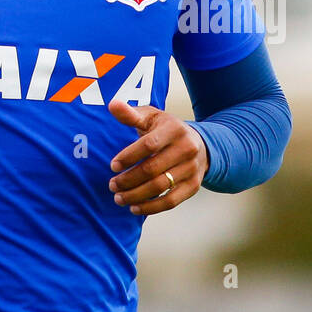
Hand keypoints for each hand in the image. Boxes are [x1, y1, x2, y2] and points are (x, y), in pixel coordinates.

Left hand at [107, 99, 207, 215]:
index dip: (129, 156)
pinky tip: (134, 207)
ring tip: (119, 198)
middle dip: (128, 180)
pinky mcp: (193, 186)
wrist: (199, 143)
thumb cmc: (167, 130)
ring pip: (160, 187)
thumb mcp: (151, 118)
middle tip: (112, 185)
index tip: (113, 166)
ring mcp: (192, 168)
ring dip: (136, 195)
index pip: (149, 145)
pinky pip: (170, 201)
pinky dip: (151, 207)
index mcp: (174, 129)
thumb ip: (131, 114)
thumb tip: (113, 104)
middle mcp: (187, 148)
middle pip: (152, 169)